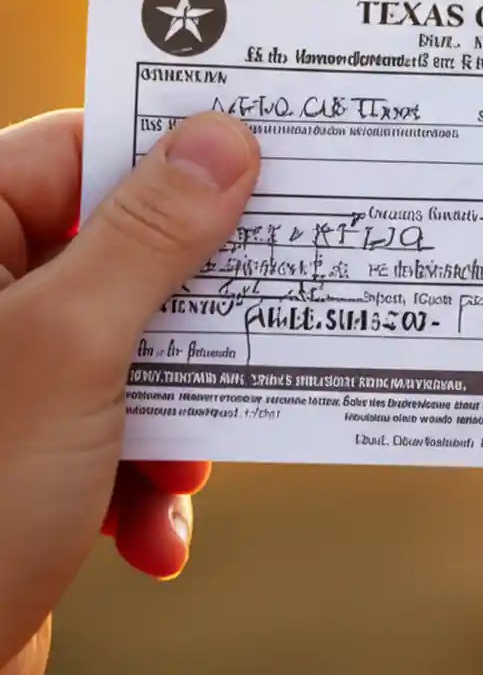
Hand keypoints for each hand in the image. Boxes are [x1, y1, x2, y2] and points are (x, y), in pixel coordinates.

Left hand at [0, 110, 258, 674]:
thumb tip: (223, 143)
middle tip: (266, 318)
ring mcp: (16, 376)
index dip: (171, 159)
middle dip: (193, 322)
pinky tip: (144, 531)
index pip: (77, 154)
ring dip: (180, 420)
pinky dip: (150, 480)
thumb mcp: (71, 350)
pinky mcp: (39, 445)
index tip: (263, 168)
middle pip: (126, 256)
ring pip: (142, 351)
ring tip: (173, 471)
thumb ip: (147, 241)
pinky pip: (127, 427)